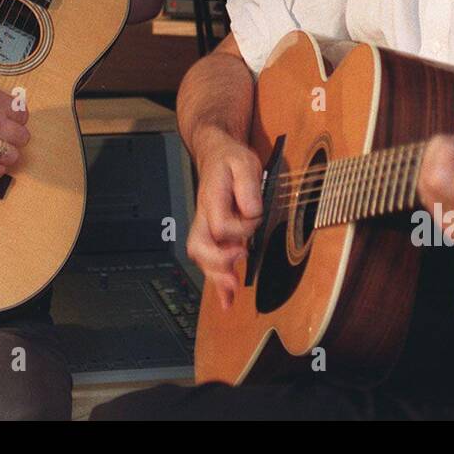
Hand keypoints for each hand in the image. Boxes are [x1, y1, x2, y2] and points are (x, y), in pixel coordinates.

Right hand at [186, 127, 262, 307]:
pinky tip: (226, 300)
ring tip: (232, 291)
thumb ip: (248, 187)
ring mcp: (205, 227)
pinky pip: (208, 262)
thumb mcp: (245, 163)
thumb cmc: (230, 160)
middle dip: (217, 262)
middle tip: (237, 265)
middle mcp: (204, 215)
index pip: (220, 224)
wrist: (216, 154)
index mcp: (212, 198)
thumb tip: (251, 212)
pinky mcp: (211, 235)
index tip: (254, 221)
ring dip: (216, 277)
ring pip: (200, 258)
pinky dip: (217, 284)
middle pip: (199, 246)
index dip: (239, 229)